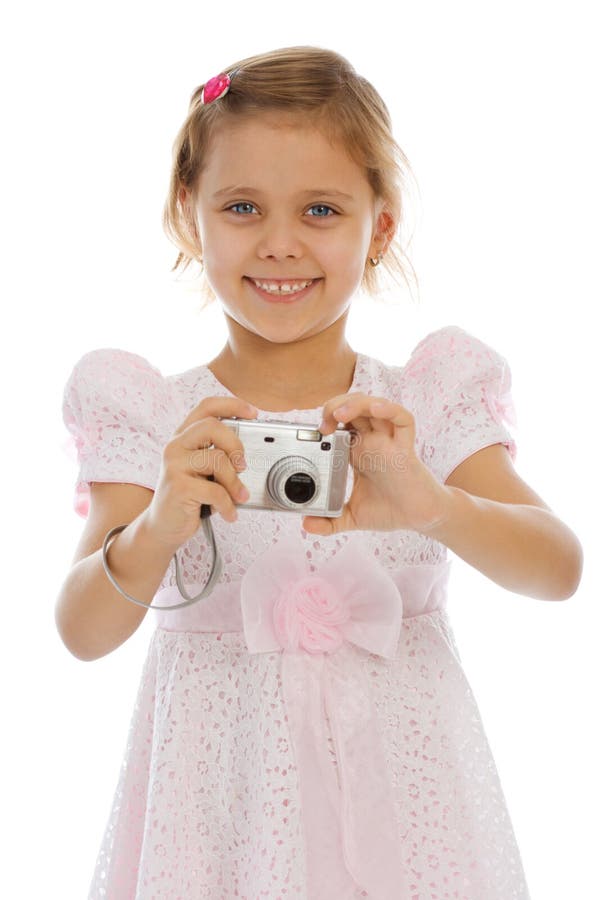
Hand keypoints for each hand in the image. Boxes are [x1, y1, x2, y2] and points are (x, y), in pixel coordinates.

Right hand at [144, 397, 256, 550]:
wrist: (162, 526)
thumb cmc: (189, 496)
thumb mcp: (203, 471)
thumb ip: (219, 456)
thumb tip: (248, 455)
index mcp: (184, 437)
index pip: (207, 407)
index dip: (232, 404)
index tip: (253, 412)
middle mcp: (176, 446)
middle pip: (213, 427)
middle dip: (236, 445)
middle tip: (242, 466)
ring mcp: (174, 465)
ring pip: (218, 460)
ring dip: (235, 482)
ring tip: (238, 497)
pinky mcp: (177, 486)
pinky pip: (215, 490)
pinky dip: (228, 505)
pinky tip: (229, 513)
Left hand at [302, 393, 451, 535]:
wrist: (420, 519)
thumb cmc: (390, 510)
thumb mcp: (352, 516)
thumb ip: (329, 522)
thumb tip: (307, 526)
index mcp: (357, 452)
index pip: (338, 423)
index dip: (324, 420)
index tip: (310, 434)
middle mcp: (372, 442)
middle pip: (353, 407)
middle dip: (334, 407)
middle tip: (323, 425)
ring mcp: (389, 442)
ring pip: (374, 406)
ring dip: (355, 404)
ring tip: (339, 415)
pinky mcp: (406, 448)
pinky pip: (403, 419)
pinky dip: (389, 409)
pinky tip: (376, 410)